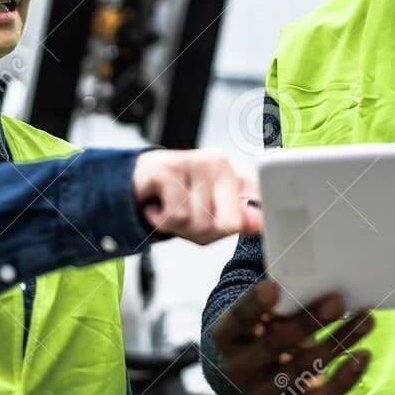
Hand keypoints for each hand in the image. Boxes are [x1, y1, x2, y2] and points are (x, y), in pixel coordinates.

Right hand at [132, 149, 261, 245]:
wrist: (135, 181)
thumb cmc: (177, 197)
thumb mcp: (211, 214)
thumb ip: (238, 219)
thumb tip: (259, 223)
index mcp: (235, 171)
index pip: (252, 213)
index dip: (229, 228)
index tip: (216, 220)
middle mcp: (219, 161)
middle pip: (229, 224)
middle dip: (202, 232)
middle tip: (186, 216)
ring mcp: (194, 162)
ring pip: (200, 222)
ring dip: (178, 226)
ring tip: (169, 208)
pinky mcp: (169, 169)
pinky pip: (177, 216)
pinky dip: (162, 221)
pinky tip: (157, 205)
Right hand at [208, 281, 372, 394]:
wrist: (252, 376)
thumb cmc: (260, 331)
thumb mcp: (258, 314)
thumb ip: (276, 300)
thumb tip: (312, 274)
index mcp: (226, 337)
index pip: (239, 318)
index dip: (254, 304)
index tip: (272, 287)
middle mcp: (240, 369)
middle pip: (274, 345)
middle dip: (308, 323)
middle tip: (337, 302)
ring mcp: (263, 394)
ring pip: (302, 370)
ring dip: (337, 343)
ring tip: (365, 321)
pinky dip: (345, 378)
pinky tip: (363, 355)